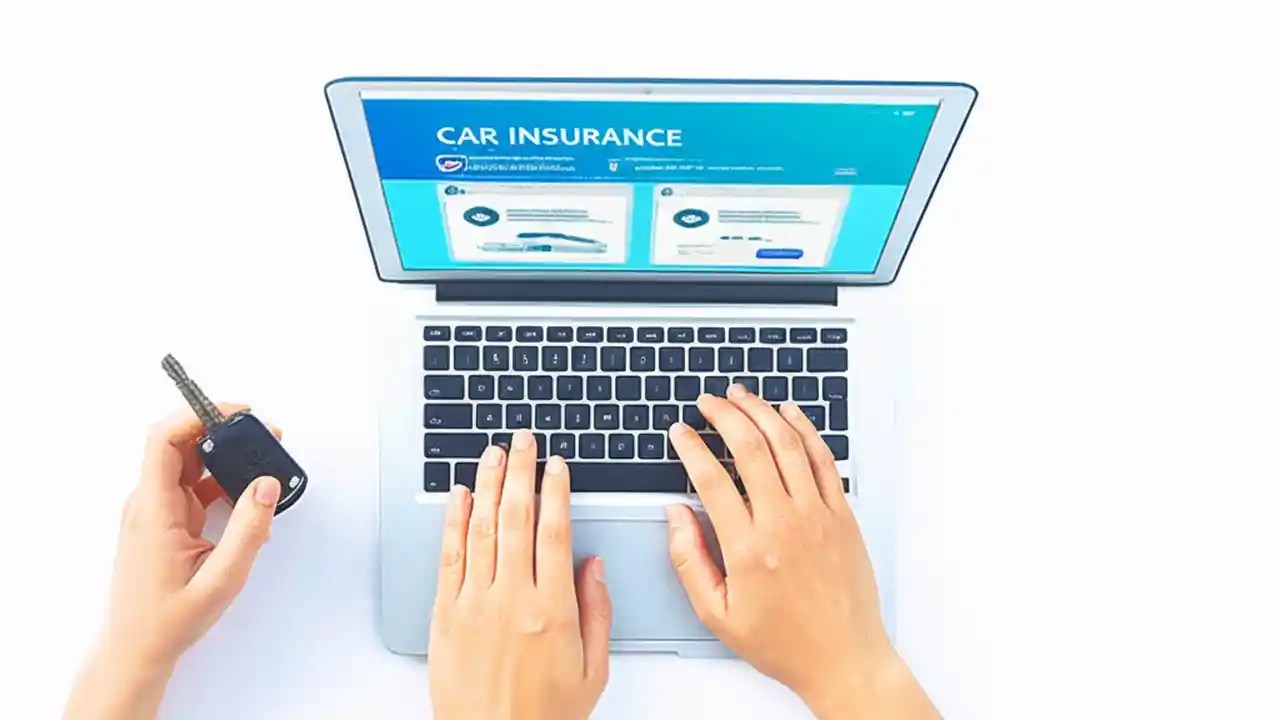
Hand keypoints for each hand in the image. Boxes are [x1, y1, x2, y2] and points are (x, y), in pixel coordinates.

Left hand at [64, 404, 283, 719]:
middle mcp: (150, 502)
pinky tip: (249, 501)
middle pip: (181, 445)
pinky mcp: (167, 521)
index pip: (164, 440)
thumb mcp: (221, 579)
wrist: (137, 650)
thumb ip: (248, 529)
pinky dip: (223, 484)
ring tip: (264, 463)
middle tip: (264, 435)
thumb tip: (266, 484)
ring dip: (226, 458)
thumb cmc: (170, 620)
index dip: (199, 415)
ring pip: (191, 464)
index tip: (237, 412)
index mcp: (154, 509)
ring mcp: (157, 511)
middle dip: (223, 431)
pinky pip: (195, 487)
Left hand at [428, 429, 610, 719]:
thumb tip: (593, 564)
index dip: (556, 492)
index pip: (555, 532)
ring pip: (480, 528)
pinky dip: (453, 521)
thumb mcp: (593, 670)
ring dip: (486, 484)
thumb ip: (597, 612)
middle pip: (515, 518)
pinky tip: (458, 496)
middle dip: (520, 472)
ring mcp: (473, 605)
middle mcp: (511, 600)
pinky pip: (448, 557)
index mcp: (552, 611)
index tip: (558, 466)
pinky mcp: (444, 615)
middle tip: (524, 441)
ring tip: (493, 454)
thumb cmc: (542, 717)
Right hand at [665, 387, 937, 719]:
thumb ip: (688, 560)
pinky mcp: (842, 516)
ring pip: (787, 444)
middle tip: (707, 402)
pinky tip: (789, 415)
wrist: (843, 659)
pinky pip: (823, 460)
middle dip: (723, 415)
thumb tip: (675, 515)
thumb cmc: (783, 642)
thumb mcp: (717, 614)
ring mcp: (817, 516)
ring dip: (761, 411)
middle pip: (749, 448)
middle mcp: (784, 524)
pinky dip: (805, 430)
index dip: (690, 447)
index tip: (679, 432)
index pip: (711, 479)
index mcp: (748, 549)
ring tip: (742, 396)